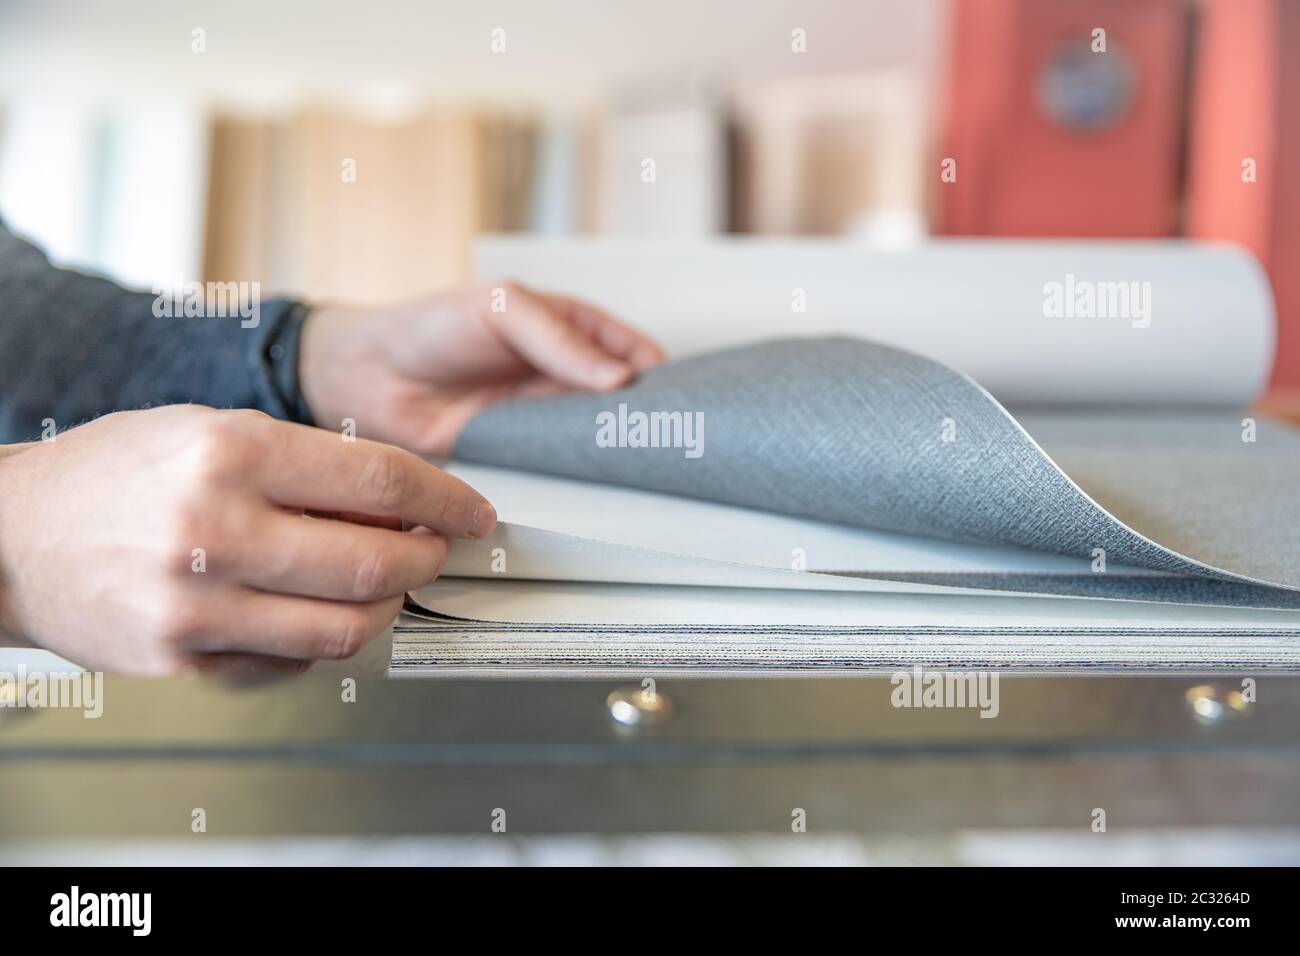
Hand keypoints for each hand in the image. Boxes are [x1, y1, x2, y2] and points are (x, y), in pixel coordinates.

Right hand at [0, 406, 495, 674]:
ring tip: (387, 582)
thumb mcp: (209, 428)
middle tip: (436, 548)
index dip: (448, 502)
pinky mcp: (184, 660)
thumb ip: (305, 461)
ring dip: (389, 607)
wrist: (11, 537)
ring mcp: (198, 606)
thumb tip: (403, 497)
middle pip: (377, 563)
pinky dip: (326, 638)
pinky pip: (294, 662)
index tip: (473, 513)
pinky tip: (319, 610)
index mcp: (230, 453)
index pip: (382, 484)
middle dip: (429, 558)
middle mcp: (216, 530)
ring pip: (347, 628)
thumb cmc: (111, 475)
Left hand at [298, 282, 663, 455]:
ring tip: (642, 457)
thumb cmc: (430, 326)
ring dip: (616, 444)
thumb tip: (615, 377)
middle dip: (646, 414)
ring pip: (597, 432)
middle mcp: (562, 372)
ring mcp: (543, 413)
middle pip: (623, 397)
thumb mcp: (503, 308)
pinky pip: (562, 461)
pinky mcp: (521, 449)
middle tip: (669, 433)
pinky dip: (581, 469)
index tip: (681, 395)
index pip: (631, 350)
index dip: (658, 372)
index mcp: (568, 327)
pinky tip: (596, 474)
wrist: (371, 376)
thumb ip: (559, 339)